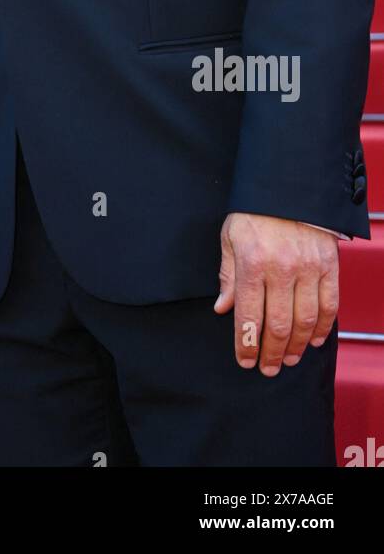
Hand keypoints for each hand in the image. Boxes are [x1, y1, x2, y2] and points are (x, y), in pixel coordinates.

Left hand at [215, 213, 338, 374]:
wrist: (289, 184)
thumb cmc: (255, 211)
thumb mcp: (231, 237)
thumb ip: (228, 275)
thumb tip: (222, 308)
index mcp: (252, 263)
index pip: (249, 316)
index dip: (246, 344)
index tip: (245, 361)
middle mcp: (281, 268)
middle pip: (279, 325)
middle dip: (272, 353)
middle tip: (268, 369)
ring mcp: (308, 268)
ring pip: (306, 320)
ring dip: (298, 346)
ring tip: (290, 359)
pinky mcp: (328, 265)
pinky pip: (329, 304)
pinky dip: (323, 327)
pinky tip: (315, 339)